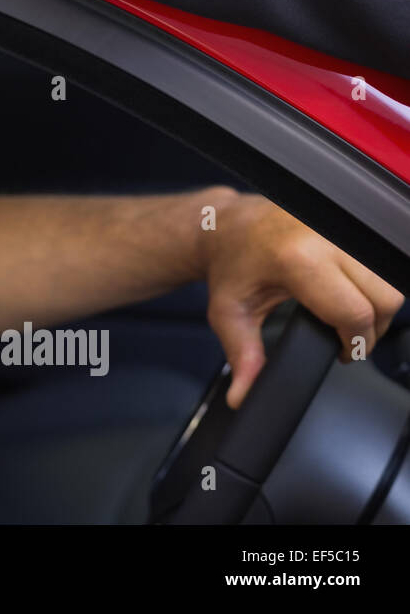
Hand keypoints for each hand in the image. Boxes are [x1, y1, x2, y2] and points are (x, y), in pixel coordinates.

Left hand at [201, 190, 404, 407]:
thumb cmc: (231, 265)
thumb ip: (242, 356)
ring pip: (391, 281)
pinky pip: (382, 263)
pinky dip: (374, 284)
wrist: (230, 225)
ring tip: (346, 316)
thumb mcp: (229, 313)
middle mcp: (326, 237)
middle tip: (344, 338)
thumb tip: (242, 397)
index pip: (354, 312)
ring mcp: (341, 227)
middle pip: (384, 299)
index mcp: (298, 259)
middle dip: (371, 329)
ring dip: (378, 307)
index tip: (340, 353)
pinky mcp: (349, 223)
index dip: (353, 343)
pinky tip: (349, 292)